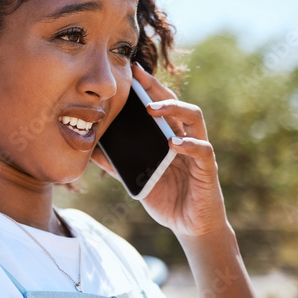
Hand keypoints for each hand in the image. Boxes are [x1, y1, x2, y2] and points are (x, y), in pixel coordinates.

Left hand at [91, 62, 229, 238]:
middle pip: (176, 104)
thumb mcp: (135, 178)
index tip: (131, 72)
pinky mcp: (207, 169)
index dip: (148, 88)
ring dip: (174, 110)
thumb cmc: (166, 197)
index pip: (160, 105)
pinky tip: (174, 142)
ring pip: (194, 119)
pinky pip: (203, 150)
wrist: (189, 226)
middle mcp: (186, 137)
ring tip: (152, 109)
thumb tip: (90, 150)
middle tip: (138, 78)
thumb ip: (116, 164)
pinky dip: (189, 144)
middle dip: (157, 89)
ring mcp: (198, 151)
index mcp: (169, 136)